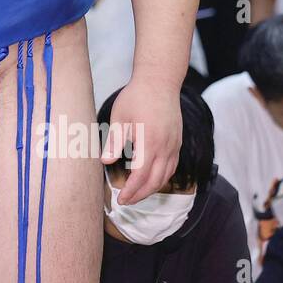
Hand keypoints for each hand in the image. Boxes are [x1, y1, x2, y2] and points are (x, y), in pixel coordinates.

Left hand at [102, 80, 181, 204]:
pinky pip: (172, 166)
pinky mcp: (178, 141)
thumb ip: (114, 141)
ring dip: (152, 188)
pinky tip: (151, 179)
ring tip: (136, 194)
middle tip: (126, 201)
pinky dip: (162, 177)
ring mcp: (175, 145)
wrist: (159, 81)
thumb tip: (105, 161)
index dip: (131, 190)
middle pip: (155, 180)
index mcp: (150, 142)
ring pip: (166, 176)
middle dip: (140, 194)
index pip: (141, 175)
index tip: (121, 199)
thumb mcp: (120, 117)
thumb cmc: (136, 97)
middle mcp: (166, 147)